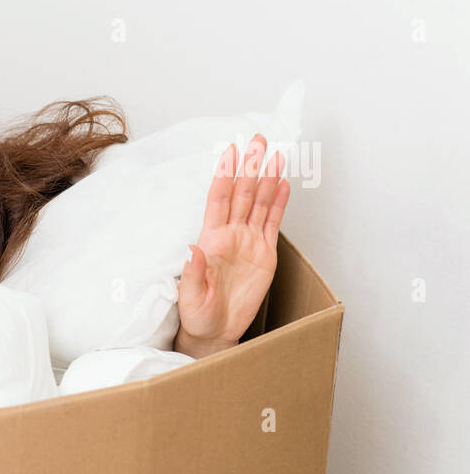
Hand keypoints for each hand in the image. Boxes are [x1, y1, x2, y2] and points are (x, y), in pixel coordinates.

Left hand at [173, 134, 288, 358]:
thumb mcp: (190, 297)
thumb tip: (192, 250)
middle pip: (242, 194)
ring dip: (266, 179)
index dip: (225, 176)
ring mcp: (248, 242)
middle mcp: (230, 235)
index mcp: (210, 241)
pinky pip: (272, 222)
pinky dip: (278, 203)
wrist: (214, 331)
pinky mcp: (264, 253)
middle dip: (250, 167)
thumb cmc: (197, 314)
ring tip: (275, 154)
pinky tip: (282, 184)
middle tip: (257, 141)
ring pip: (259, 203)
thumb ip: (193, 274)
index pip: (219, 200)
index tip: (230, 153)